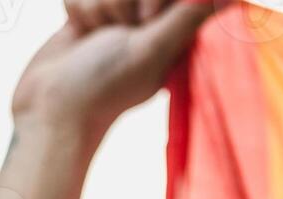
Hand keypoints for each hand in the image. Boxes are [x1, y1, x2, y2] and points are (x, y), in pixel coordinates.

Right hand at [11, 0, 215, 144]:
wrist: (50, 104)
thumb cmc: (106, 84)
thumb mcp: (150, 48)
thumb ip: (186, 18)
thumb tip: (232, 0)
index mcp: (173, 34)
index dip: (153, 1)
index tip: (143, 22)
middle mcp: (147, 25)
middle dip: (119, 2)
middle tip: (119, 33)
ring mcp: (116, 19)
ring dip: (95, 7)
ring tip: (95, 38)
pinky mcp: (88, 15)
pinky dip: (76, 10)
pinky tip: (78, 34)